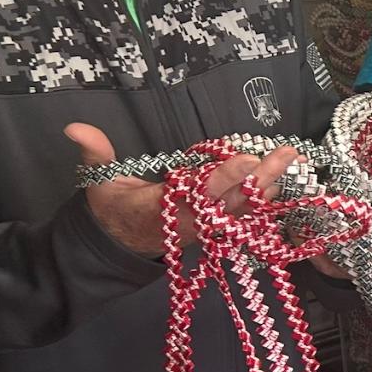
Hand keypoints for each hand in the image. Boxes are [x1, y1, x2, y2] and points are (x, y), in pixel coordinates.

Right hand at [66, 123, 298, 256]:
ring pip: (246, 207)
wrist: (121, 245)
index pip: (197, 192)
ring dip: (272, 184)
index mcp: (162, 209)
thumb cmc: (112, 209)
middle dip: (261, 178)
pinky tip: (292, 178)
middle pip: (232, 200)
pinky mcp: (219, 226)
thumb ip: (95, 154)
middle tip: (286, 154)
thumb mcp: (97, 183)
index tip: (245, 159)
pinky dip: (269, 196)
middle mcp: (192, 220)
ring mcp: (209, 226)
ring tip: (296, 160)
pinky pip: (248, 214)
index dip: (222, 177)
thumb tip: (75, 127)